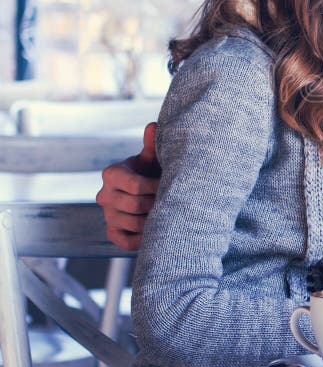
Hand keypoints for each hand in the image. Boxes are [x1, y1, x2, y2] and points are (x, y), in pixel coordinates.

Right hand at [96, 121, 160, 249]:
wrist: (146, 189)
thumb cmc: (151, 169)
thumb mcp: (151, 157)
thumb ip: (152, 143)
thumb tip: (154, 125)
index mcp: (111, 173)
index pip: (135, 185)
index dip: (156, 187)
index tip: (171, 185)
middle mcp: (104, 195)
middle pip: (135, 205)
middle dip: (157, 203)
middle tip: (174, 201)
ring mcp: (107, 215)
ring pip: (132, 223)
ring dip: (153, 221)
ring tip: (170, 214)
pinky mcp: (112, 232)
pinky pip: (126, 241)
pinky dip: (143, 238)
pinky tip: (158, 229)